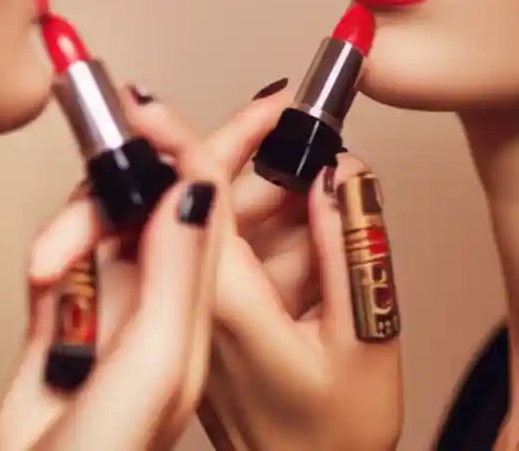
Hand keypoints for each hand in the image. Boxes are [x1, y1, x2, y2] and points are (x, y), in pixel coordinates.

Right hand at [0, 96, 230, 450]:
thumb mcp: (159, 360)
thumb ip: (180, 274)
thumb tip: (197, 191)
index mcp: (209, 306)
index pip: (208, 201)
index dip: (191, 143)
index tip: (156, 100)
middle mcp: (169, 302)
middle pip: (155, 203)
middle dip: (125, 172)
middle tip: (106, 123)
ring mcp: (121, 312)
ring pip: (104, 228)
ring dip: (74, 232)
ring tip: (50, 267)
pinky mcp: (72, 326)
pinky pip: (66, 263)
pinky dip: (52, 260)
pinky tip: (44, 278)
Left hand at [196, 88, 405, 450]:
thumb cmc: (334, 438)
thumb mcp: (365, 338)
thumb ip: (348, 246)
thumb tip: (331, 172)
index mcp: (227, 312)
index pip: (187, 206)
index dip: (175, 144)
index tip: (153, 100)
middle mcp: (198, 312)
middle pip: (199, 205)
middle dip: (239, 152)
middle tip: (287, 114)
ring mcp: (199, 320)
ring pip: (218, 228)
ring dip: (263, 192)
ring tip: (314, 162)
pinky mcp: (210, 328)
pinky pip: (230, 260)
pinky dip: (269, 231)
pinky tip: (308, 220)